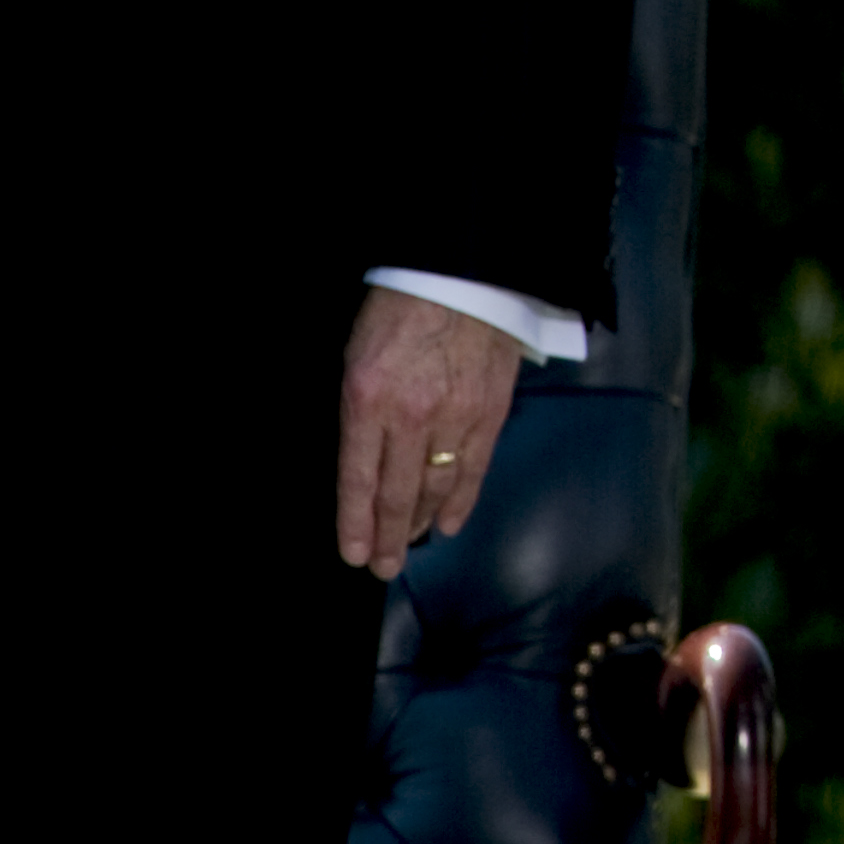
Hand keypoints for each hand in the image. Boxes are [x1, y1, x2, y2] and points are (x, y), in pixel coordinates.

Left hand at [337, 286, 527, 578]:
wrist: (463, 275)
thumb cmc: (398, 308)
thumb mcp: (355, 356)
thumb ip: (358, 411)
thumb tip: (363, 460)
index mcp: (366, 400)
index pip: (357, 478)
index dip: (355, 522)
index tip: (353, 555)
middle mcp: (410, 417)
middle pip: (398, 493)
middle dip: (388, 537)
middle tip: (382, 567)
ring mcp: (455, 418)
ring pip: (437, 487)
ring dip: (422, 524)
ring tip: (411, 546)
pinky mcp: (490, 413)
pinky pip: (474, 469)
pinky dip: (461, 501)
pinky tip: (450, 523)